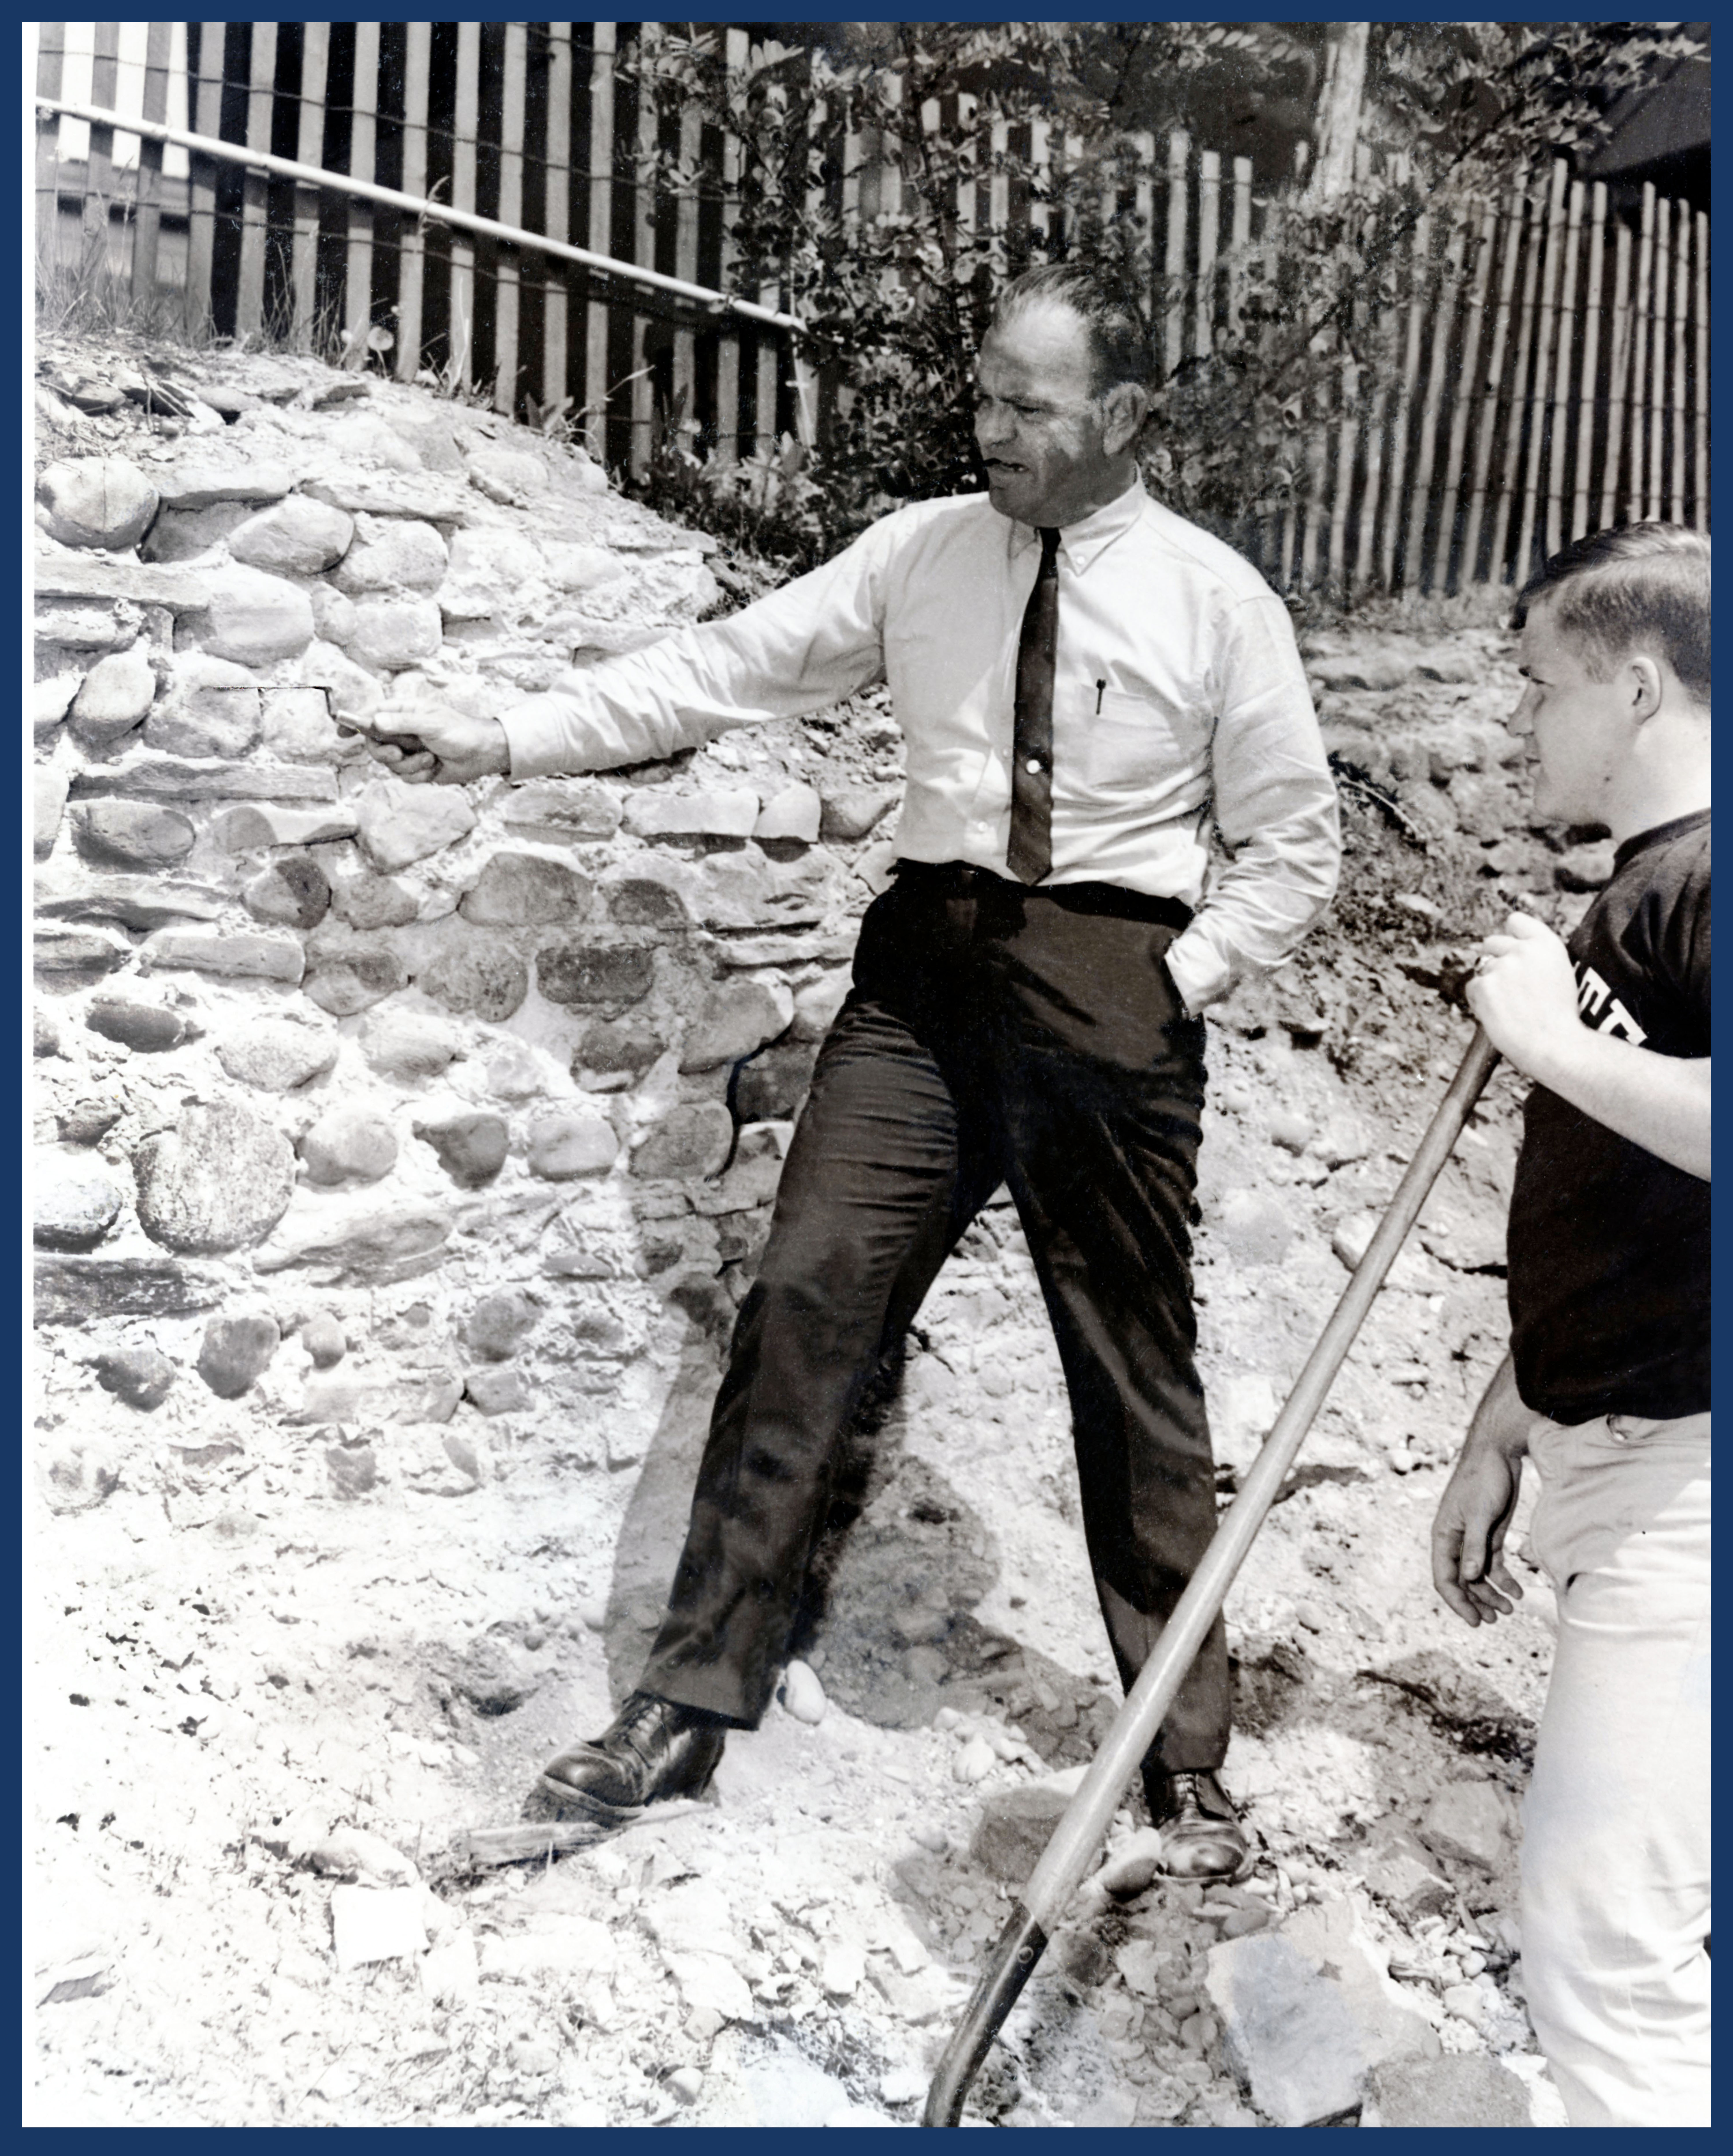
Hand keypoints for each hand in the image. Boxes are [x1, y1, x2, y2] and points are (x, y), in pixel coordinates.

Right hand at [350, 703, 509, 785]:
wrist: (482, 755)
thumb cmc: (461, 732)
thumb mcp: (432, 724)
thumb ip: (403, 724)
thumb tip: (375, 721)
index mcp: (404, 712)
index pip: (371, 714)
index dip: (354, 722)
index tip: (341, 731)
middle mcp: (402, 731)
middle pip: (374, 744)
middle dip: (385, 753)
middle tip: (399, 754)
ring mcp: (408, 750)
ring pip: (390, 764)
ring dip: (409, 766)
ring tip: (430, 759)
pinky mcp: (416, 768)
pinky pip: (405, 777)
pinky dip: (419, 775)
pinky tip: (434, 769)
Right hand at [1431, 1444, 1523, 1625]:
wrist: (1498, 1453)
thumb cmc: (1483, 1478)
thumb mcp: (1479, 1513)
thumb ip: (1474, 1546)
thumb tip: (1470, 1578)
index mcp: (1444, 1536)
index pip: (1444, 1577)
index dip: (1457, 1602)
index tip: (1474, 1621)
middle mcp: (1456, 1541)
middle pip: (1462, 1581)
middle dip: (1476, 1602)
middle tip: (1494, 1620)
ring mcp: (1474, 1538)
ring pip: (1478, 1576)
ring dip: (1491, 1594)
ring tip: (1509, 1609)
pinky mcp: (1491, 1534)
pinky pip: (1494, 1565)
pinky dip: (1504, 1579)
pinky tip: (1519, 1592)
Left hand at [1465, 912, 1579, 1077]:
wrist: (1554, 1045)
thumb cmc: (1559, 1017)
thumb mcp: (1560, 974)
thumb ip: (1536, 957)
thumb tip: (1511, 949)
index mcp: (1547, 944)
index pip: (1515, 921)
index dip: (1510, 936)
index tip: (1511, 951)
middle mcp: (1524, 950)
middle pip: (1492, 942)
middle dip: (1496, 961)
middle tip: (1510, 989)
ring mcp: (1502, 966)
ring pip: (1481, 967)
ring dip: (1489, 984)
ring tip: (1509, 1007)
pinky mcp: (1484, 986)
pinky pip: (1472, 987)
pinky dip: (1479, 1001)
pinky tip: (1498, 1015)